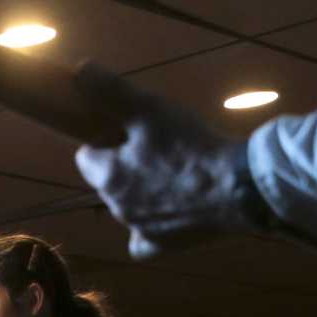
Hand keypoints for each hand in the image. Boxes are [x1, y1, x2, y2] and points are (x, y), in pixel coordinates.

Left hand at [72, 64, 265, 259]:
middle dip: (124, 166)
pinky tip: (165, 216)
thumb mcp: (149, 108)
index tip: (129, 132)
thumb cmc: (190, 145)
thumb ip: (110, 90)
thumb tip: (78, 71)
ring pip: (127, 208)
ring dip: (140, 194)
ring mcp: (141, 229)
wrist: (237, 188)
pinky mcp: (165, 245)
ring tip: (172, 175)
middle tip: (157, 148)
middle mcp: (117, 208)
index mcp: (107, 175)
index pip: (86, 157)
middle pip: (109, 182)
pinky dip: (150, 230)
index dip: (105, 142)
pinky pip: (145, 241)